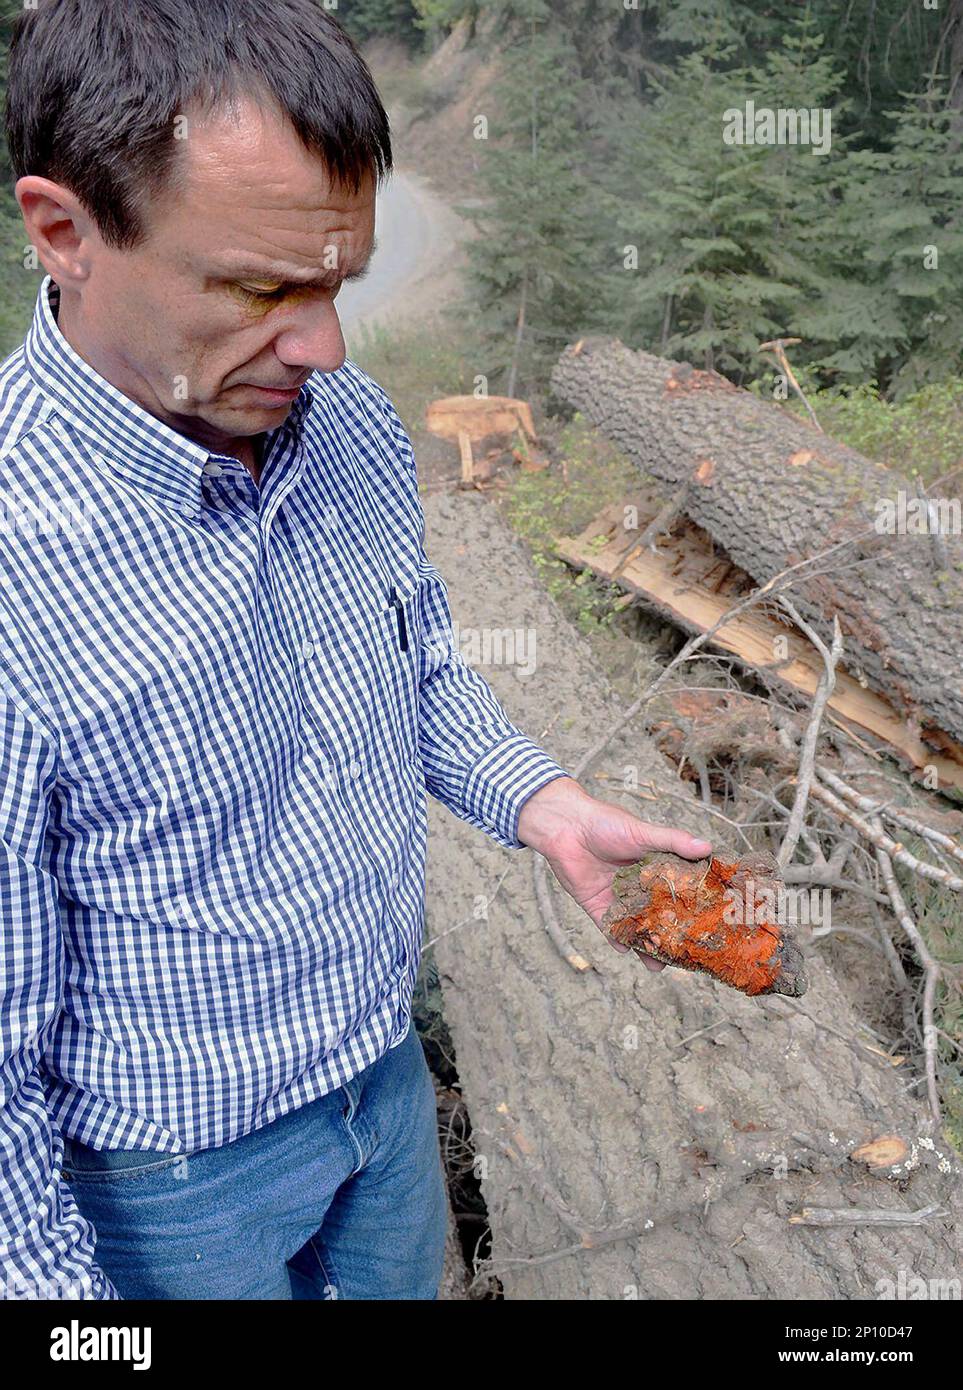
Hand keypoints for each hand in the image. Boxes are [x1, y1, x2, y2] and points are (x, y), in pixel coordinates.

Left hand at [517, 776, 711, 966]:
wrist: (566, 825)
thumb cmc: (607, 823)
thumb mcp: (644, 832)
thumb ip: (673, 841)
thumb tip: (707, 847)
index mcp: (653, 867)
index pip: (675, 892)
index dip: (689, 908)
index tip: (706, 926)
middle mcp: (637, 885)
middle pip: (656, 914)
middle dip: (668, 935)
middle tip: (683, 955)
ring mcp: (616, 896)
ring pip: (634, 926)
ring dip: (643, 945)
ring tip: (657, 966)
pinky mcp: (595, 904)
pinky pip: (607, 926)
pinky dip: (616, 939)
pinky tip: (626, 950)